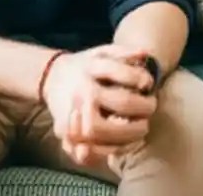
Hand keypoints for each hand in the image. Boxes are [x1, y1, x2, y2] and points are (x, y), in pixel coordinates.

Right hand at [41, 45, 158, 165]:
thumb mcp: (102, 52)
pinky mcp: (65, 132)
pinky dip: (107, 152)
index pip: (122, 73)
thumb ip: (124, 52)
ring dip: (128, 134)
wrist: (52, 78)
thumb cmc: (85, 66)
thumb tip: (146, 54)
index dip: (142, 79)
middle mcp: (82, 90)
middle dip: (143, 108)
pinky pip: (86, 151)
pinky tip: (124, 145)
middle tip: (150, 108)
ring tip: (141, 128)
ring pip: (100, 131)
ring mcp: (71, 113)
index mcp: (91, 68)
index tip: (148, 84)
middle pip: (121, 103)